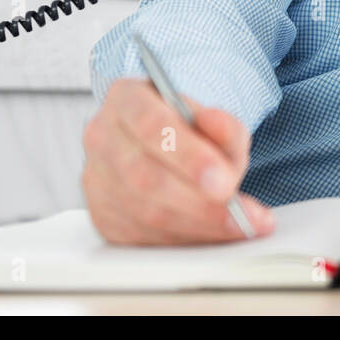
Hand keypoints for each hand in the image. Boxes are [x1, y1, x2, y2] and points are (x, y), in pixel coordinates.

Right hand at [81, 77, 275, 243]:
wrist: (162, 149)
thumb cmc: (186, 131)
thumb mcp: (212, 119)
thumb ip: (224, 125)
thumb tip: (217, 124)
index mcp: (126, 100)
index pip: (150, 125)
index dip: (188, 156)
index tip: (224, 181)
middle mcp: (103, 138)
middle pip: (143, 176)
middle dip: (197, 200)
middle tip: (239, 212)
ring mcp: (97, 180)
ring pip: (144, 213)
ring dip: (199, 225)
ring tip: (242, 225)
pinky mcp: (103, 217)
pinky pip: (143, 238)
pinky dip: (186, 240)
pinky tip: (217, 234)